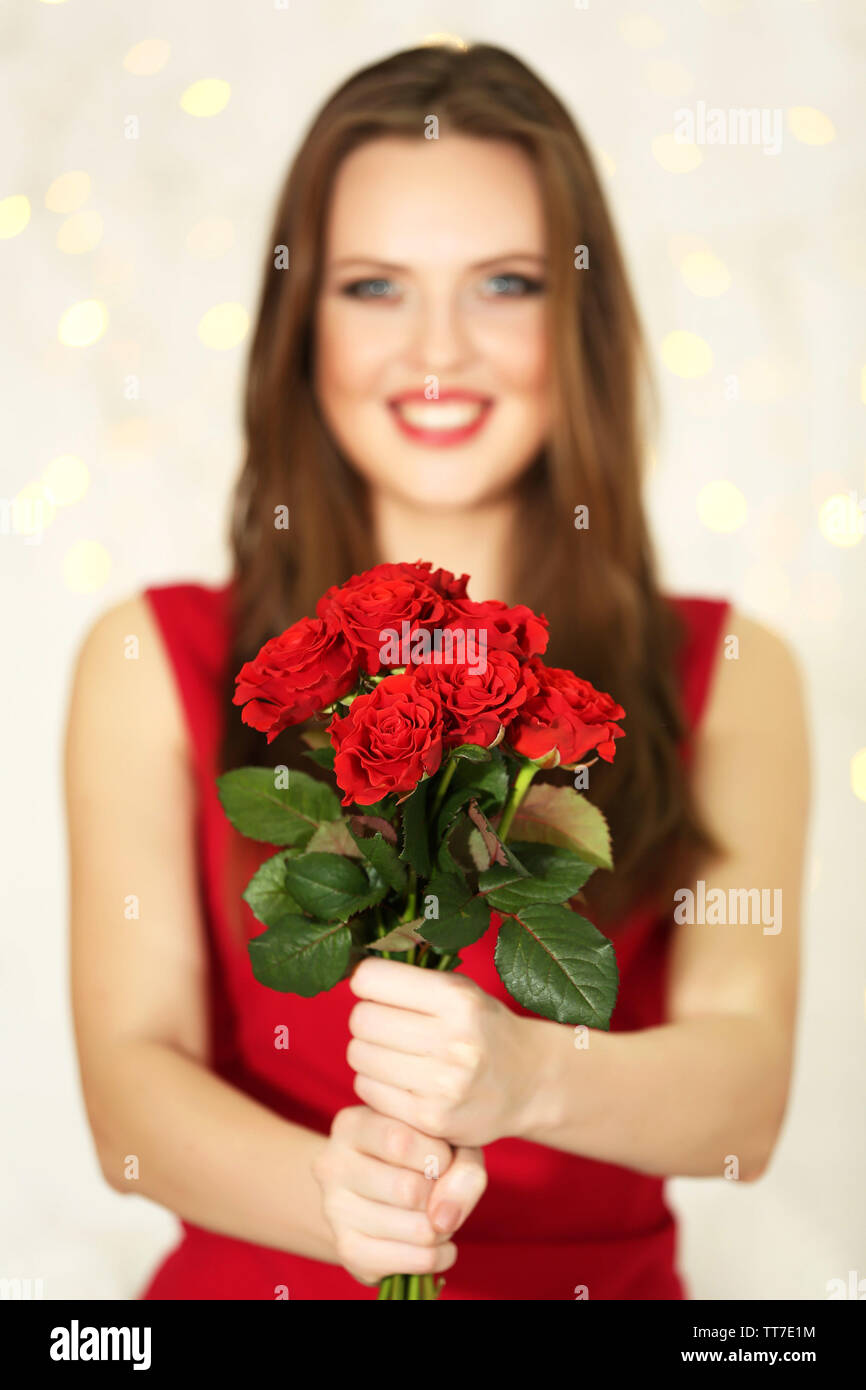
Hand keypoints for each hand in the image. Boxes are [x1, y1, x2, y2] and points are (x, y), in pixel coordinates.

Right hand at [312, 1103, 486, 1285]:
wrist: (377, 1192)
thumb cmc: (420, 1154)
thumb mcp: (446, 1141)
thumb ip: (461, 1165)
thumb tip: (444, 1217)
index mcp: (351, 1125)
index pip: (400, 1141)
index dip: (439, 1156)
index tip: (445, 1158)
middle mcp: (332, 1165)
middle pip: (408, 1190)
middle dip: (443, 1197)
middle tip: (443, 1192)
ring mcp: (335, 1211)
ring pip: (417, 1230)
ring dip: (445, 1229)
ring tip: (439, 1215)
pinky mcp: (348, 1251)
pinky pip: (415, 1261)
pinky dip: (440, 1255)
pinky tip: (435, 1242)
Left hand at [347, 957, 537, 1147]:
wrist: (529, 1082)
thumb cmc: (483, 1028)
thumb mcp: (460, 991)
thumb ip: (411, 980)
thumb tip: (351, 974)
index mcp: (458, 998)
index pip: (371, 979)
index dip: (365, 982)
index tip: (373, 989)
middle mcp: (453, 1039)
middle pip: (362, 1019)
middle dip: (366, 1019)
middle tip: (386, 1025)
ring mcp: (443, 1083)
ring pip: (359, 1055)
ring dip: (368, 1052)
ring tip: (395, 1053)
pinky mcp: (431, 1118)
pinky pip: (368, 1090)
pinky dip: (375, 1083)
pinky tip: (400, 1080)